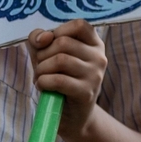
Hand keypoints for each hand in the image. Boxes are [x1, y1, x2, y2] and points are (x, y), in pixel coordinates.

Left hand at [28, 20, 106, 138]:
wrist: (71, 116)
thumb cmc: (59, 81)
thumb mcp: (48, 56)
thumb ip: (41, 41)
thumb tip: (41, 37)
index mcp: (94, 44)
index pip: (79, 25)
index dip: (58, 31)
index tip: (47, 44)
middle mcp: (99, 57)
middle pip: (63, 43)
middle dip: (43, 55)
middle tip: (41, 68)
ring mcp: (95, 74)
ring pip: (60, 60)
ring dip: (41, 70)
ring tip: (41, 78)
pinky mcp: (87, 92)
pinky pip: (58, 80)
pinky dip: (43, 82)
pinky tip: (43, 87)